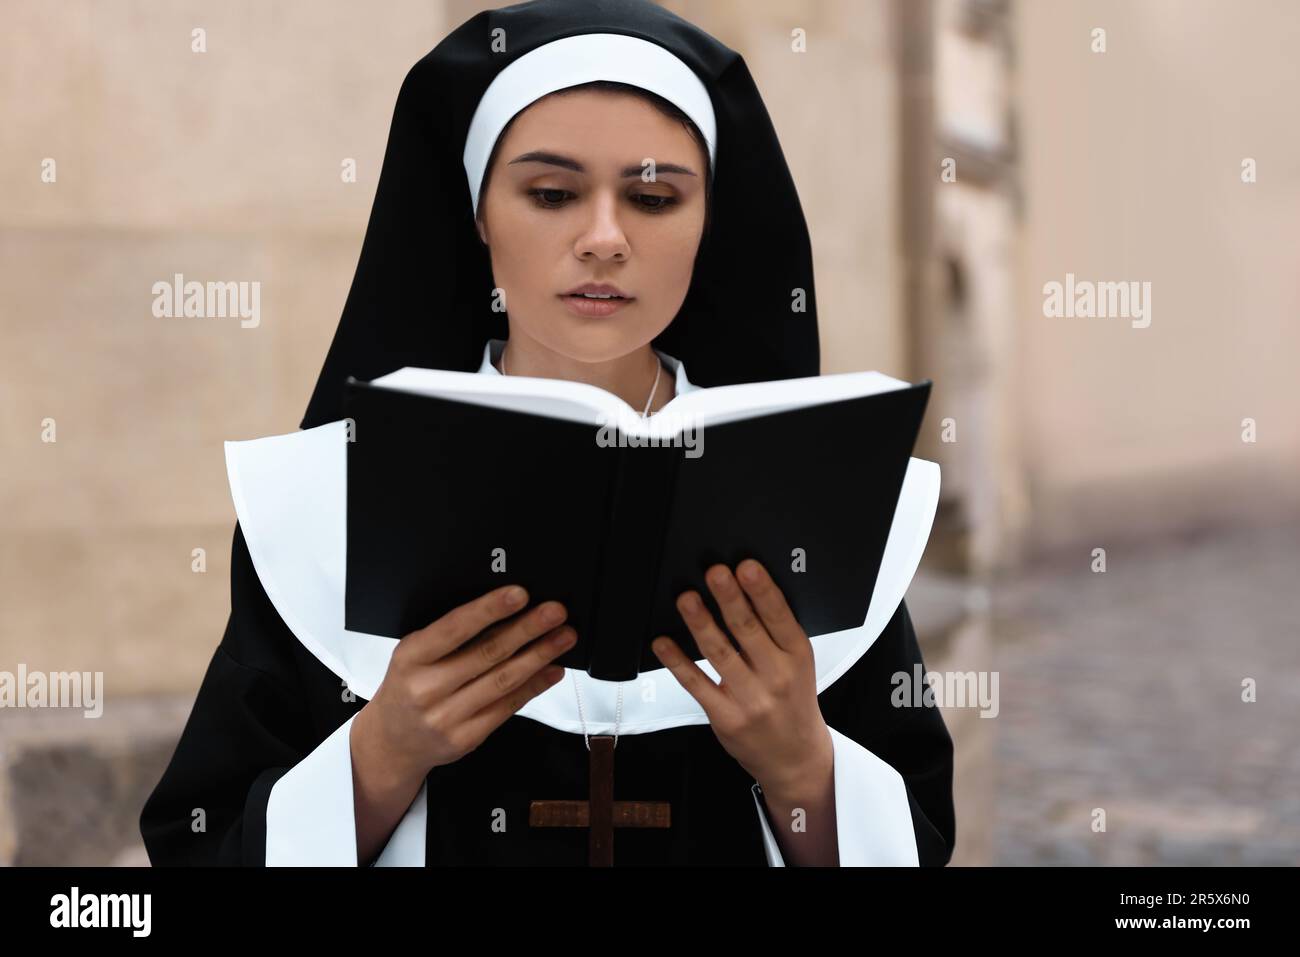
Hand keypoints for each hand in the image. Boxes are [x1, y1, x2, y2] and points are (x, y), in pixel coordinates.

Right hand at [356, 585, 574, 788]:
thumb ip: (450, 634)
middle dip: (527, 629)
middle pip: (487, 653)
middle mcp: (427, 688)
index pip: (454, 628)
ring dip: (539, 656)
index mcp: (411, 657)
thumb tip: (504, 608)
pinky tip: (552, 670)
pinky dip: (535, 686)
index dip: (489, 609)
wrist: (392, 741)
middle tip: (555, 612)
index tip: (519, 594)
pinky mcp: (466, 737)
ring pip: (503, 681)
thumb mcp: (415, 653)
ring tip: (563, 637)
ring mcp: (447, 716)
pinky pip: (508, 707)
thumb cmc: (409, 685)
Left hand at [650, 559, 832, 801]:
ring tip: (686, 599)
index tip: (746, 567)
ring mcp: (750, 699)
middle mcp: (777, 676)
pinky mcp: (725, 717)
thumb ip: (775, 632)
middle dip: (729, 599)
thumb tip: (744, 588)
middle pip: (748, 631)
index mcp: (798, 656)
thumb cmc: (793, 701)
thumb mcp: (798, 665)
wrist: (796, 757)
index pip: (780, 618)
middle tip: (714, 572)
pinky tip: (663, 643)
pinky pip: (697, 684)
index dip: (762, 591)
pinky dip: (677, 662)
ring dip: (700, 623)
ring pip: (720, 654)